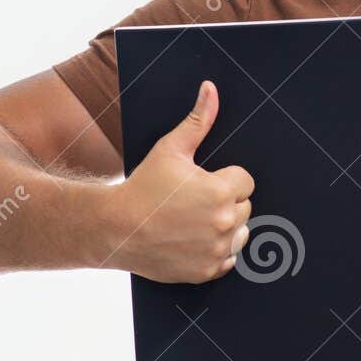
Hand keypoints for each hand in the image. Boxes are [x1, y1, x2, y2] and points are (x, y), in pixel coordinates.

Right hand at [103, 80, 254, 283]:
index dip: (224, 178)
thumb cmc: (142, 186)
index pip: (245, 181)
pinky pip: (227, 259)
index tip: (201, 182)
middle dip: (225, 202)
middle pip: (245, 207)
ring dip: (225, 228)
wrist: (115, 229)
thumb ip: (197, 120)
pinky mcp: (207, 271)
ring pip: (240, 234)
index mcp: (220, 191)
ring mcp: (216, 250)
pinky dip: (215, 252)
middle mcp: (224, 222)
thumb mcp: (170, 150)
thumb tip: (210, 89)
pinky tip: (191, 240)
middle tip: (192, 201)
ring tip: (193, 220)